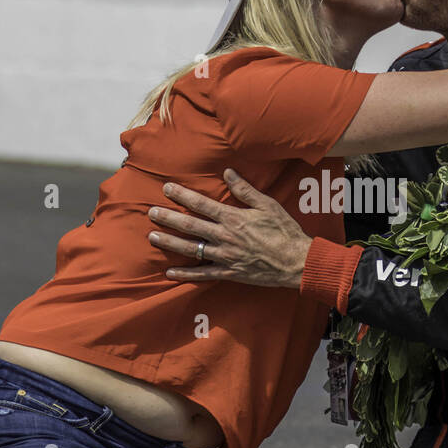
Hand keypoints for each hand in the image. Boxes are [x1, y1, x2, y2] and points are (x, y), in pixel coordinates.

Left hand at [147, 169, 311, 288]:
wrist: (296, 262)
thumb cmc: (285, 232)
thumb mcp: (268, 205)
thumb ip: (245, 190)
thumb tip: (228, 173)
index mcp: (233, 218)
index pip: (201, 204)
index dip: (182, 195)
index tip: (167, 188)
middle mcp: (225, 237)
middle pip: (190, 226)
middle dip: (168, 218)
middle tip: (150, 212)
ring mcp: (225, 257)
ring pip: (191, 249)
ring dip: (170, 243)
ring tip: (152, 237)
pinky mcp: (229, 273)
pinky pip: (202, 274)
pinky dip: (185, 274)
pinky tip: (169, 273)